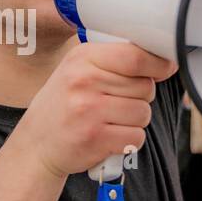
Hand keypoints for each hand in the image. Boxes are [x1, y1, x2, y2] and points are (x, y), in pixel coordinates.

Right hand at [15, 41, 176, 177]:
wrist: (36, 144)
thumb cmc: (63, 106)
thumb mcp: (77, 71)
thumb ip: (113, 62)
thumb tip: (163, 59)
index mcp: (83, 58)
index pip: (135, 56)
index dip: (159, 64)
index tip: (166, 68)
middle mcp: (84, 81)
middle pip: (145, 87)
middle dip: (140, 97)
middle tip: (116, 103)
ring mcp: (89, 110)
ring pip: (143, 113)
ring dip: (134, 120)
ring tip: (110, 120)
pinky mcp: (95, 138)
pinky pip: (136, 137)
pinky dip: (128, 141)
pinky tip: (109, 137)